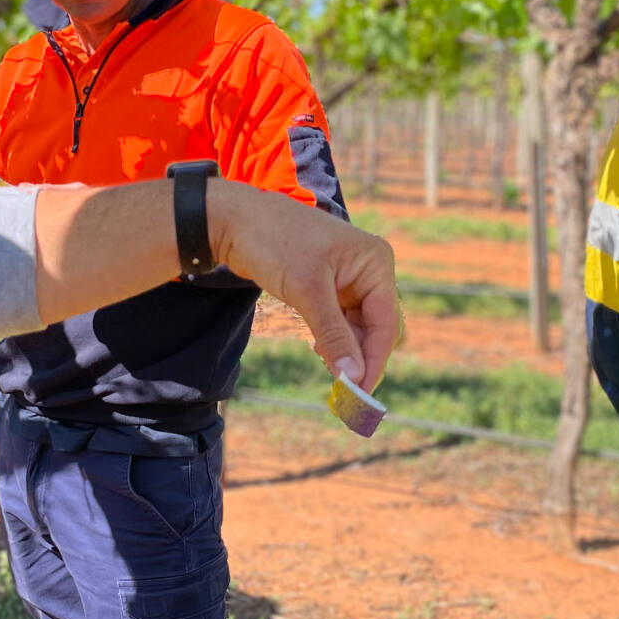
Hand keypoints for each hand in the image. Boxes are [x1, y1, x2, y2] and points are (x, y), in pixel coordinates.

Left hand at [207, 180, 399, 389]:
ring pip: (357, 327)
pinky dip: (332, 340)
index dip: (373, 361)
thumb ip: (333, 336)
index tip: (360, 395)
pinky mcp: (328, 285)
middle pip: (375, 328)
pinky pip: (340, 320)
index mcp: (375, 262)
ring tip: (333, 381)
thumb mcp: (307, 291)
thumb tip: (353, 378)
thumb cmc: (274, 243)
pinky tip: (320, 353)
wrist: (233, 220)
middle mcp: (368, 269)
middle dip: (360, 360)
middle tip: (345, 398)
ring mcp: (349, 277)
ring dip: (345, 353)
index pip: (385, 323)